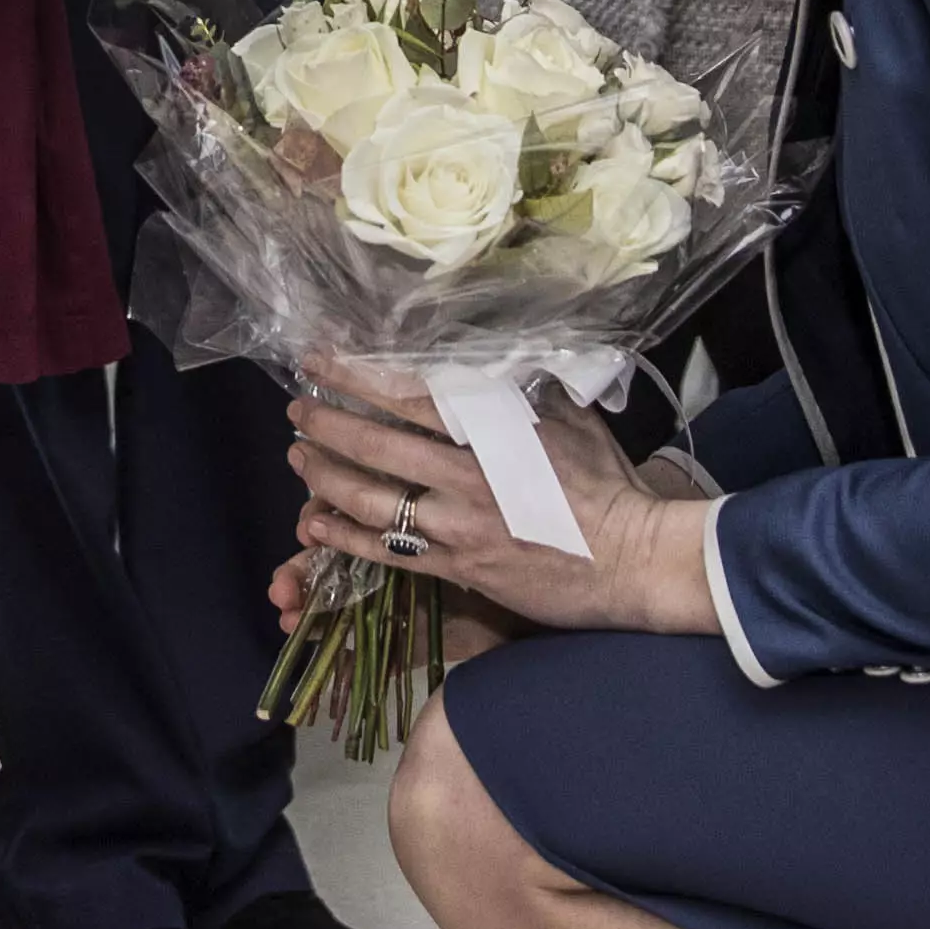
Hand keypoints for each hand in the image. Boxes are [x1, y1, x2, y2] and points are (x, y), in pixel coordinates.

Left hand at [278, 357, 710, 634]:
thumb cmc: (608, 488)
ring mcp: (458, 526)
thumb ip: (529, 389)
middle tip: (297, 411)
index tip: (321, 362)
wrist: (632, 560)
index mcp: (493, 431)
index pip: (408, 395)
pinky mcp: (458, 569)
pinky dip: (344, 537)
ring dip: (324, 477)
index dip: (356, 377)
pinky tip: (316, 524)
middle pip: (375, 445)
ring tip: (299, 459)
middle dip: (326, 425)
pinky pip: (387, 552)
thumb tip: (499, 359)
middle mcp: (466, 476)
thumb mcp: (572, 420)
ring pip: (370, 499)